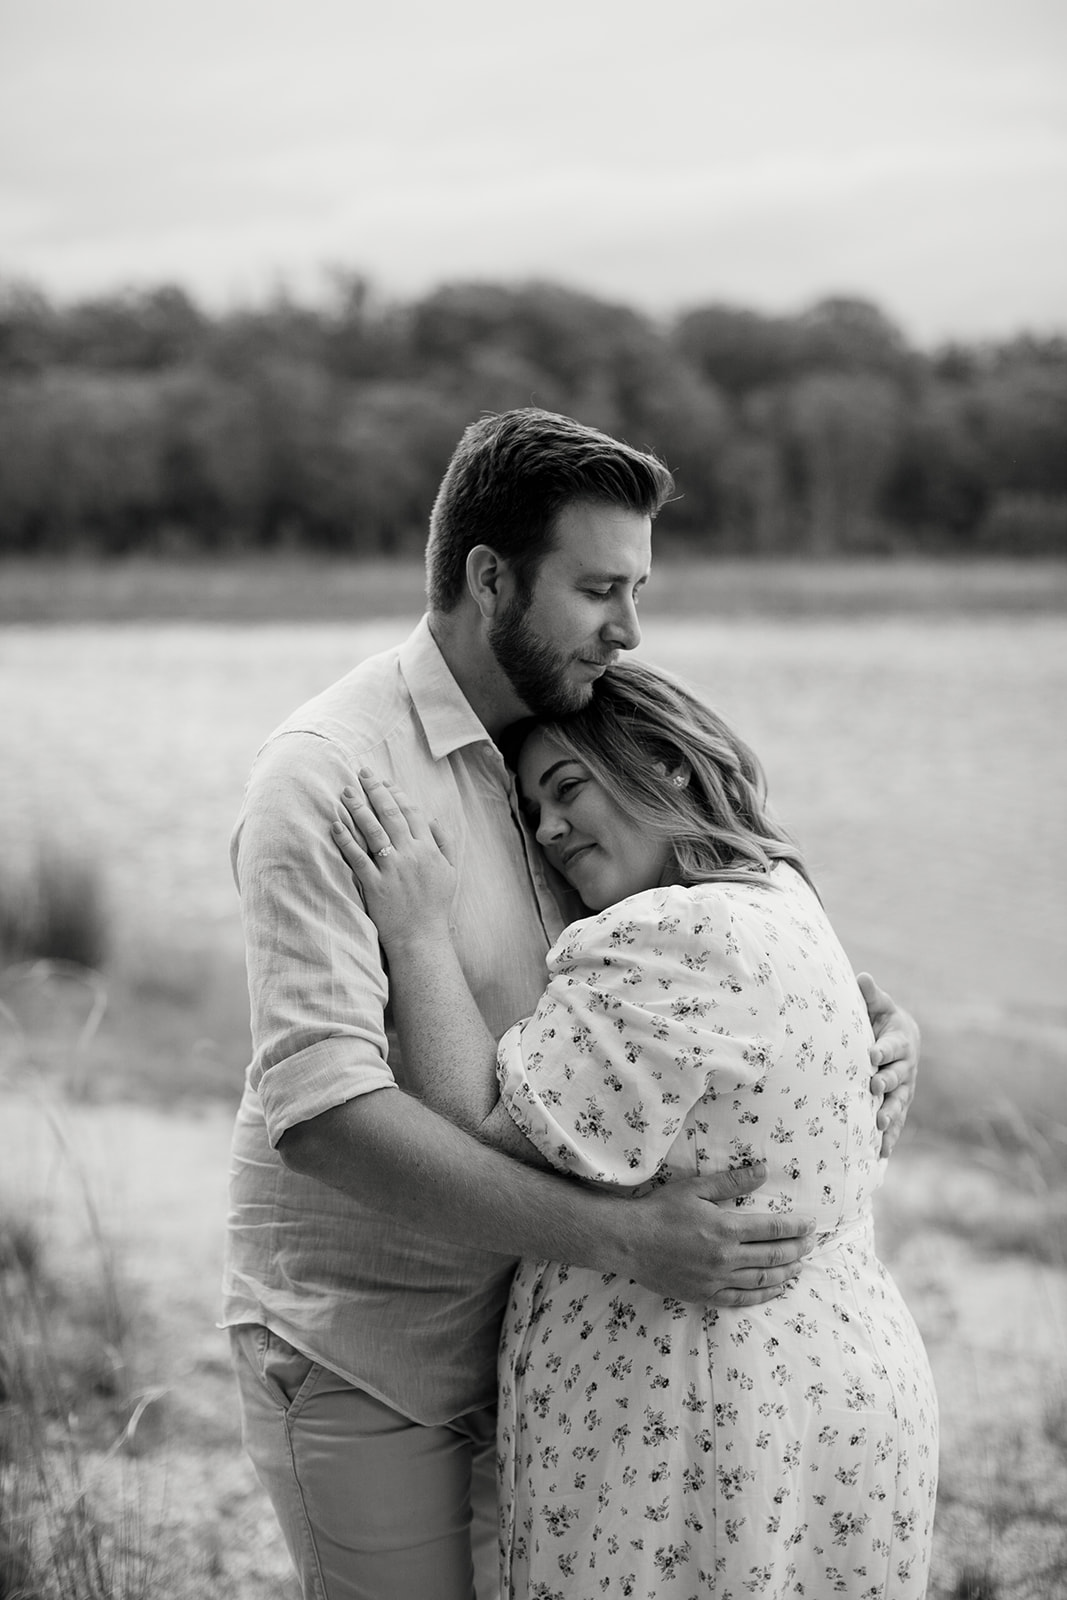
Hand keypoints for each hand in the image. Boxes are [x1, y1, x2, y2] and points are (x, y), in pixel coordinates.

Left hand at [333, 770, 455, 949]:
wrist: (421, 939)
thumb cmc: (435, 907)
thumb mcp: (450, 872)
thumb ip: (445, 843)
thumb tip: (433, 818)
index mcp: (429, 850)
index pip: (412, 812)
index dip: (397, 794)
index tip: (384, 782)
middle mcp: (411, 855)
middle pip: (391, 815)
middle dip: (376, 791)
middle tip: (362, 774)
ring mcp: (392, 870)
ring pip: (374, 831)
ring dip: (359, 809)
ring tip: (346, 792)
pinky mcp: (375, 885)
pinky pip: (358, 857)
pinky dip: (346, 840)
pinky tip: (336, 824)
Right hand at [629, 1164, 814, 1306]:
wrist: (629, 1241)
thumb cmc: (661, 1211)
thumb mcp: (696, 1188)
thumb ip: (733, 1181)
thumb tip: (763, 1170)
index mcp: (726, 1228)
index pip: (773, 1228)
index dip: (796, 1227)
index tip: (811, 1224)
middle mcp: (726, 1257)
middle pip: (773, 1256)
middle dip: (797, 1249)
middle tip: (812, 1244)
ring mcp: (716, 1280)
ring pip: (761, 1280)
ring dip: (785, 1273)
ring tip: (799, 1266)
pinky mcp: (705, 1295)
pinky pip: (741, 1299)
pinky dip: (762, 1295)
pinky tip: (775, 1289)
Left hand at [857, 971, 918, 1157]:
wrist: (901, 1038)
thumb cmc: (882, 1018)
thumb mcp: (878, 1005)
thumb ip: (870, 995)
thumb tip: (862, 977)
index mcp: (900, 1040)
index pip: (891, 1046)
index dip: (882, 1050)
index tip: (871, 1054)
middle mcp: (906, 1067)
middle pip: (897, 1076)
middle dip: (886, 1082)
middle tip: (874, 1087)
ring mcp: (904, 1088)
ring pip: (899, 1103)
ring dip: (890, 1114)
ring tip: (879, 1125)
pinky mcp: (899, 1105)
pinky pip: (897, 1122)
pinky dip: (891, 1137)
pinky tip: (882, 1153)